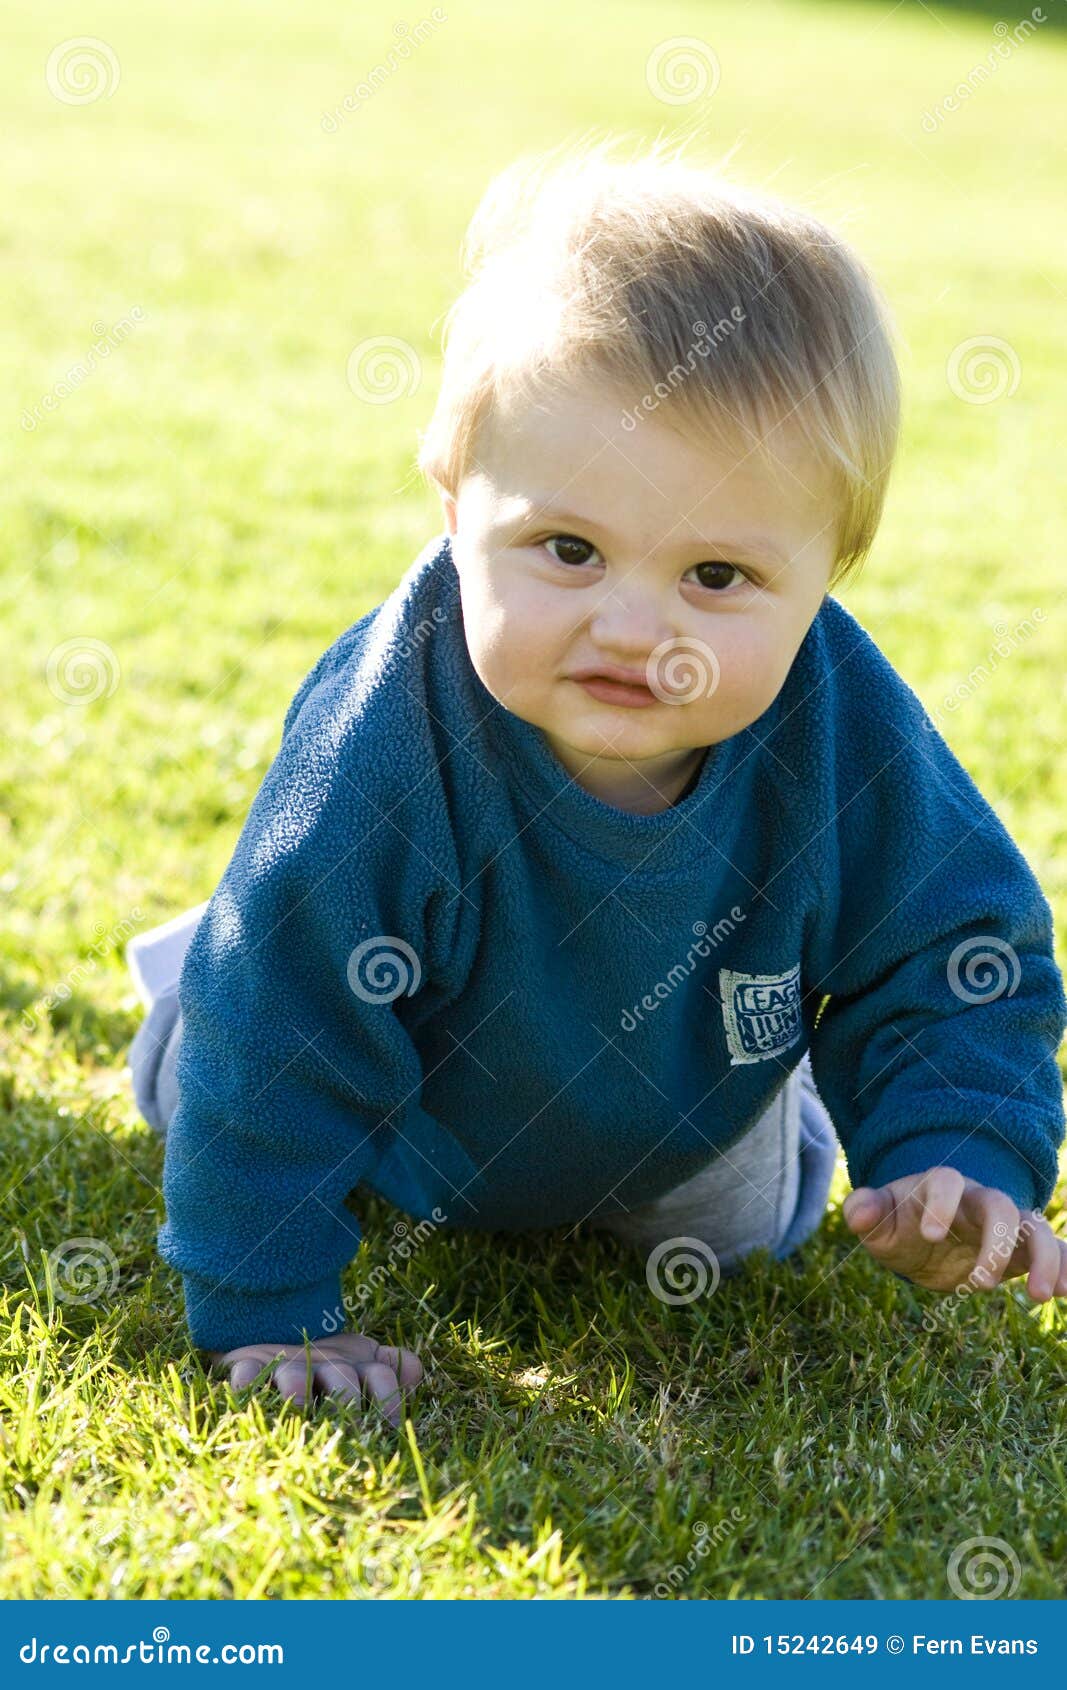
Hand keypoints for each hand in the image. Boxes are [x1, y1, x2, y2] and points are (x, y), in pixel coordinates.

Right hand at [203, 1332, 423, 1424]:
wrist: (267, 1331)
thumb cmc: (324, 1369)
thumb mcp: (359, 1369)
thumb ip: (392, 1372)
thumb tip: (417, 1376)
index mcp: (357, 1363)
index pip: (382, 1373)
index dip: (390, 1400)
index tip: (390, 1433)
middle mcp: (325, 1360)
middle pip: (342, 1375)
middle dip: (348, 1402)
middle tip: (350, 1433)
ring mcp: (286, 1361)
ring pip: (296, 1375)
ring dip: (299, 1392)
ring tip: (300, 1413)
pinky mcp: (248, 1364)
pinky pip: (246, 1373)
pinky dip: (246, 1386)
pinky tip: (247, 1401)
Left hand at [842, 1166, 1066, 1300]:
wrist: (925, 1238)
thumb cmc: (900, 1225)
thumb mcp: (878, 1222)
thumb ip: (865, 1211)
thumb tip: (858, 1213)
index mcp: (940, 1187)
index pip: (947, 1180)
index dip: (941, 1203)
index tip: (929, 1236)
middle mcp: (978, 1200)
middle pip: (1000, 1205)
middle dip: (997, 1242)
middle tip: (982, 1285)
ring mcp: (1006, 1224)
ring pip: (1036, 1227)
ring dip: (1045, 1258)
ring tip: (1040, 1297)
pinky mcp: (1024, 1249)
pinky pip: (1056, 1250)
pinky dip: (1065, 1267)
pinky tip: (1066, 1292)